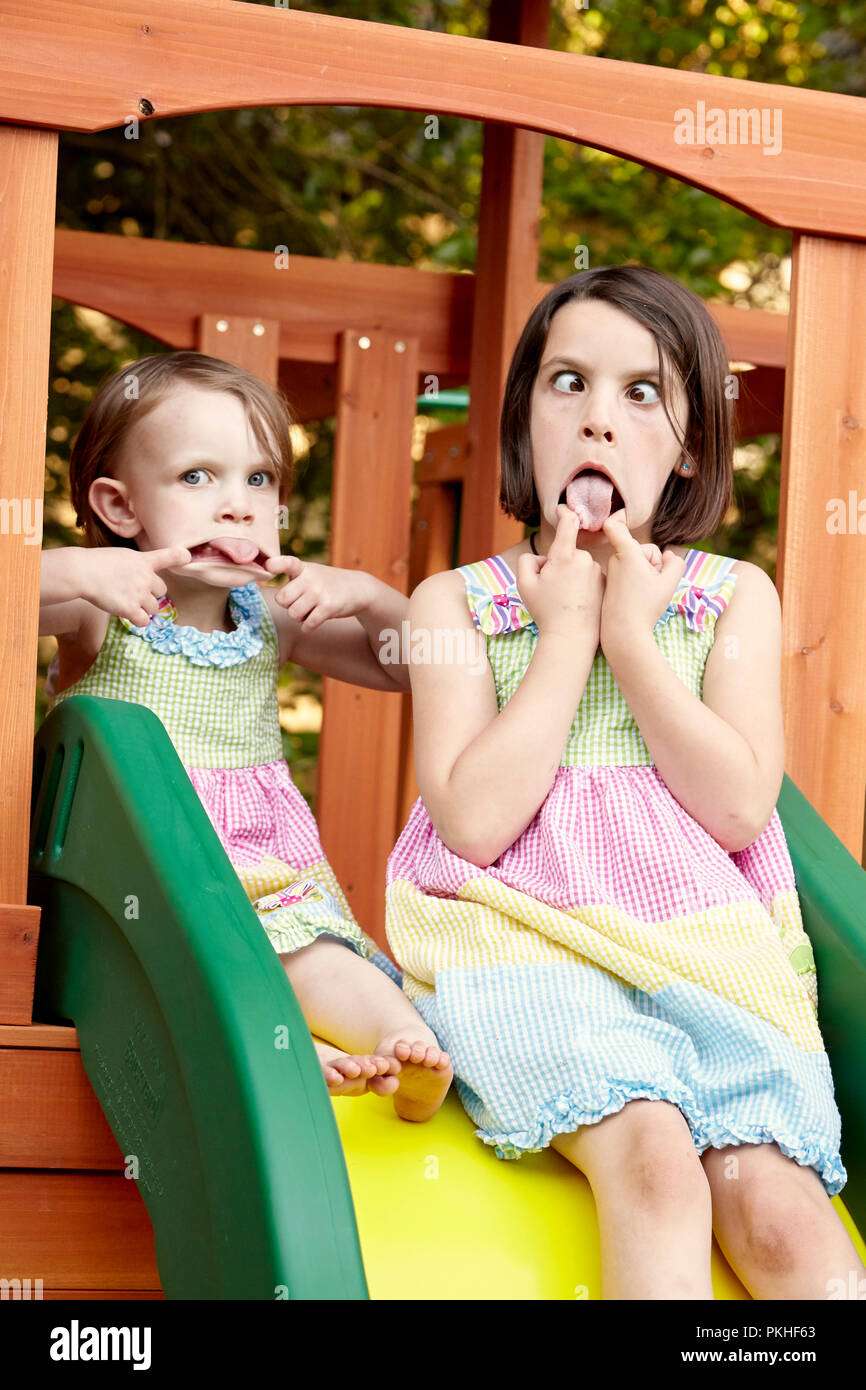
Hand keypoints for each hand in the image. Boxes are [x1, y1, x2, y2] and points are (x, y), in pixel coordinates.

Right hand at [77, 544, 191, 626]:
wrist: (82, 572)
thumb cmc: (96, 564)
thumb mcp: (122, 556)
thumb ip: (137, 564)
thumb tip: (144, 576)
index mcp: (143, 561)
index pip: (167, 556)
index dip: (179, 556)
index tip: (186, 556)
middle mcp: (145, 577)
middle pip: (161, 591)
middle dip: (151, 594)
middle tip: (133, 592)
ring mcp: (139, 594)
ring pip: (154, 608)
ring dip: (144, 608)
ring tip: (127, 601)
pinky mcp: (130, 609)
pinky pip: (144, 621)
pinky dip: (138, 620)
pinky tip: (128, 614)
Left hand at [264, 554, 371, 631]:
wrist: (358, 588)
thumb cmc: (325, 583)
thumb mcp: (310, 572)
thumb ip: (291, 575)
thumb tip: (265, 575)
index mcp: (302, 568)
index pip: (286, 562)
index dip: (274, 565)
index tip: (268, 567)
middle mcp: (310, 578)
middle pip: (282, 599)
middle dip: (287, 605)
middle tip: (298, 603)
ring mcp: (320, 592)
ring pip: (293, 614)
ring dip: (299, 617)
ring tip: (309, 610)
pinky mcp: (329, 607)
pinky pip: (308, 624)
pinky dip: (308, 627)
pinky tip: (314, 621)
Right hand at [515, 504, 604, 645]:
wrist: (571, 637)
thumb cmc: (546, 611)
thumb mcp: (524, 584)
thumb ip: (526, 561)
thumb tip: (541, 556)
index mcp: (564, 556)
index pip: (569, 523)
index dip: (565, 512)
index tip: (564, 508)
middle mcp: (585, 559)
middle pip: (568, 552)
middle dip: (558, 563)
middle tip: (550, 588)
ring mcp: (598, 572)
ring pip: (579, 566)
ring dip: (571, 575)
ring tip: (564, 598)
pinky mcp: (606, 584)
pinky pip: (590, 577)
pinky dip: (583, 585)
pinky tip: (578, 602)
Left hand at [599, 509, 684, 652]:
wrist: (623, 634)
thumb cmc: (645, 607)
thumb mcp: (669, 583)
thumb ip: (674, 563)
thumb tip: (668, 556)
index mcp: (627, 554)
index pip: (614, 525)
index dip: (618, 516)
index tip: (622, 513)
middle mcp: (615, 560)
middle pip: (640, 550)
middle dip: (652, 562)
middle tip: (655, 582)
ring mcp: (611, 573)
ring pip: (635, 564)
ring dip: (645, 574)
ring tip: (646, 594)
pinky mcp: (610, 585)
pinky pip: (629, 576)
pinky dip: (637, 583)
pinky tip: (639, 599)